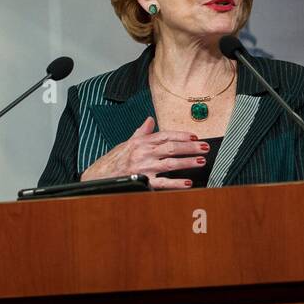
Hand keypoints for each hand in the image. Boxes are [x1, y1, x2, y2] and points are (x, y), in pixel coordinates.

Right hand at [80, 116, 209, 188]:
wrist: (99, 177)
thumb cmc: (114, 161)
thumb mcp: (127, 143)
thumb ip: (141, 132)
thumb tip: (149, 120)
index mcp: (141, 142)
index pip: (165, 135)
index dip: (181, 135)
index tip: (195, 136)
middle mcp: (144, 153)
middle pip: (171, 147)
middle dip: (190, 147)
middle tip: (204, 147)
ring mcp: (144, 168)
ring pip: (170, 163)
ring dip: (187, 162)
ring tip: (201, 161)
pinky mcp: (143, 182)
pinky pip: (163, 183)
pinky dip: (176, 183)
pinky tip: (188, 183)